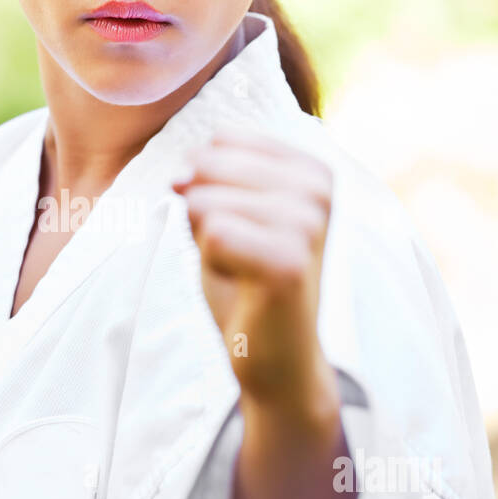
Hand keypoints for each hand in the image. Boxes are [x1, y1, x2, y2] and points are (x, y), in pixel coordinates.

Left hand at [172, 123, 339, 428]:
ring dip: (208, 242)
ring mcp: (308, 224)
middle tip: (238, 254)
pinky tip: (243, 286)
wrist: (277, 357)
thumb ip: (202, 179)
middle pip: (207, 166)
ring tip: (242, 270)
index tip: (242, 228)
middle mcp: (318, 188)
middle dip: (201, 213)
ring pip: (204, 202)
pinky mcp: (291, 262)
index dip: (207, 186)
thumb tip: (179, 175)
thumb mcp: (222, 213)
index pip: (219, 141)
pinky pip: (212, 235)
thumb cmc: (247, 283)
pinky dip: (213, 265)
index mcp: (310, 168)